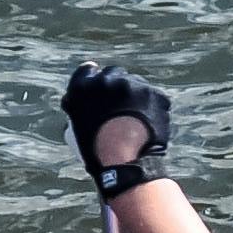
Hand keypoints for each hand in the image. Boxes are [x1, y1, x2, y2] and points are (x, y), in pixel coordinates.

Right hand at [62, 61, 174, 193]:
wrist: (122, 161)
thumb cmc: (96, 152)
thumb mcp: (77, 130)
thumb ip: (80, 110)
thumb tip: (85, 106)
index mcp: (83, 87)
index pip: (87, 71)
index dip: (94, 81)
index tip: (99, 89)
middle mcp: (107, 79)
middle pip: (114, 74)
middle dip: (117, 88)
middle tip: (120, 108)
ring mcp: (133, 84)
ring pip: (136, 85)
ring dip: (136, 97)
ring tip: (136, 122)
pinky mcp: (154, 93)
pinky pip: (155, 98)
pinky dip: (154, 109)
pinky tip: (149, 125)